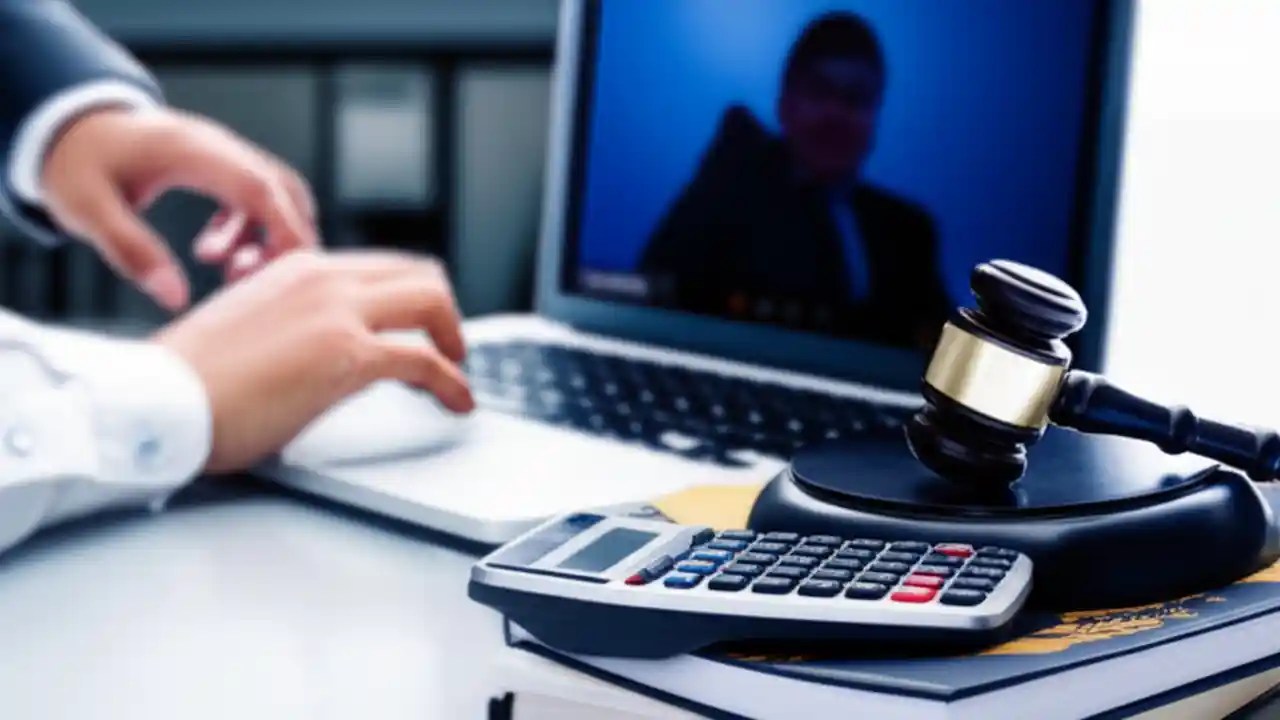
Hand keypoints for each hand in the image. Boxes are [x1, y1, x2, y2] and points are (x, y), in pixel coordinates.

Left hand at [42, 107, 319, 310]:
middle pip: (284, 190)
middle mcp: (218, 146)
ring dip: (268, 236)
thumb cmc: (75, 162)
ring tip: (230, 272)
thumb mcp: (88, 209)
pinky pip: (257, 195)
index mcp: (192, 150)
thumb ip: (131, 251)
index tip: (284, 273)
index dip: (284, 232)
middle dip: (284, 240)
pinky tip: (214, 253)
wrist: (66, 125)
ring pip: (276, 194)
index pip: (261, 188)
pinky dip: (251, 228)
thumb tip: (176, 298)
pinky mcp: (219, 165)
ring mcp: (223, 153)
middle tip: (251, 281)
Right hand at [154, 250, 473, 473]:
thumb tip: (326, 350)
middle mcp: (323, 277)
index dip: (412, 297)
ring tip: (458, 372)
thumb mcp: (254, 326)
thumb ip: (297, 323)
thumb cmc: (190, 379)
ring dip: (454, 339)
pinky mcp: (348, 354)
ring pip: (432, 303)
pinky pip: (425, 360)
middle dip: (443, 312)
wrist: (158, 400)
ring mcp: (338, 312)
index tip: (421, 324)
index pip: (380, 266)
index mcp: (297, 266)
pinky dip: (452, 382)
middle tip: (451, 345)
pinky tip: (457, 402)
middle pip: (419, 275)